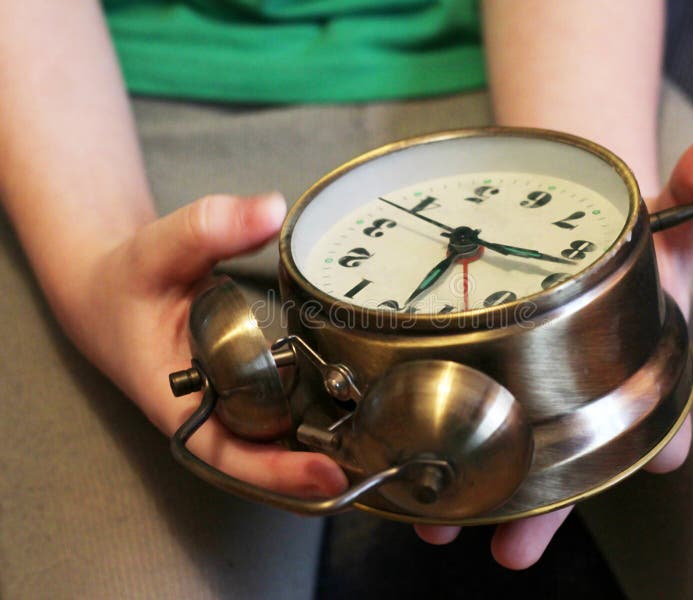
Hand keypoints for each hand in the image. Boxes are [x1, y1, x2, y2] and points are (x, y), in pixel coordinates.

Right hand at [55, 192, 347, 498]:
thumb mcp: (158, 250)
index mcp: (178, 401)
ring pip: (278, 441)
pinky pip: (282, 412)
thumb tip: (269, 211)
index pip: (227, 453)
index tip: (326, 475)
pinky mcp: (245, 389)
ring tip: (378, 443)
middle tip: (374, 461)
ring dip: (322, 446)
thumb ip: (208, 228)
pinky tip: (356, 408)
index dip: (276, 472)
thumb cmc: (128, 282)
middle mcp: (208, 413)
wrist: (113, 291)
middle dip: (315, 468)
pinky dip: (315, 415)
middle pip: (265, 460)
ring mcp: (229, 404)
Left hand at [414, 136, 692, 568]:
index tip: (654, 463)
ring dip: (477, 503)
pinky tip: (409, 496)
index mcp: (637, 375)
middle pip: (572, 471)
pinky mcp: (493, 399)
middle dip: (547, 509)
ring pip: (512, 472)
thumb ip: (690, 197)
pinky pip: (470, 443)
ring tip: (437, 530)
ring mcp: (538, 410)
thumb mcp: (655, 226)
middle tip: (515, 550)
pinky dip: (441, 471)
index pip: (663, 423)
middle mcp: (589, 407)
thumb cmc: (615, 249)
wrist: (570, 243)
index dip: (659, 444)